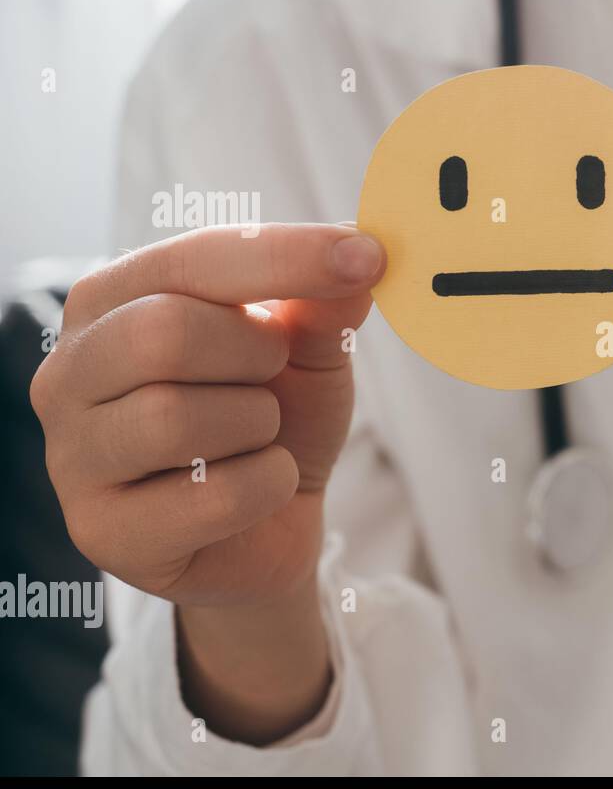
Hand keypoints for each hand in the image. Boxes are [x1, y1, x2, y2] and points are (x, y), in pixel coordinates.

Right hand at [31, 223, 384, 740]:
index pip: (191, 259)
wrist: (272, 525)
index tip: (366, 258)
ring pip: (173, 418)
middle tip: (276, 374)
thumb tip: (354, 256)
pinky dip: (265, 487)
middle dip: (254, 354)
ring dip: (256, 425)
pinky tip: (256, 487)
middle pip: (163, 334)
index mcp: (110, 302)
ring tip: (259, 435)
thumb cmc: (275, 422)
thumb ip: (322, 306)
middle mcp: (70, 372)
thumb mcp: (309, 354)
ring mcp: (73, 457)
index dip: (284, 256)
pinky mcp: (104, 532)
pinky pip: (211, 498)